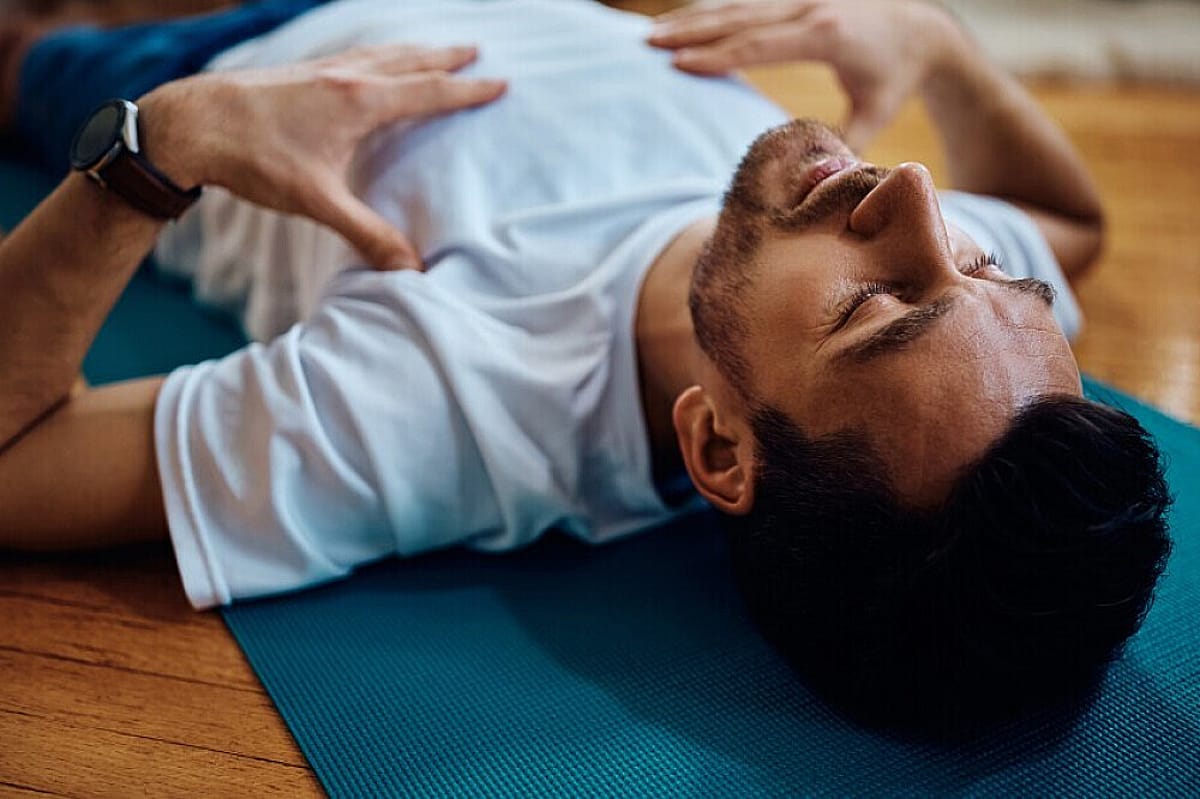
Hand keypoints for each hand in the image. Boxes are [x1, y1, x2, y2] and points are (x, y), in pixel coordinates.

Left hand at [141, 45, 505, 269]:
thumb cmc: (254, 159)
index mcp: (360, 102)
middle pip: (410, 61)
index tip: (500, 83)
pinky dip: (375, 53)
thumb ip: (367, 233)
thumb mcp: (317, 201)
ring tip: (431, 49)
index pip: (429, 92)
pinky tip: (366, 61)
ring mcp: (320, 69)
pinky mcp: (297, 73)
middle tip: (476, 50)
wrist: (191, 124)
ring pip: (380, 52)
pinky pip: (351, 54)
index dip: (468, 89)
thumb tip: (410, 271)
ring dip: (413, 50)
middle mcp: (345, 76)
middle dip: (446, 57)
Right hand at [648, 0, 965, 152]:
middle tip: (649, 43)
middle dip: (692, 30)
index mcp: (827, 34)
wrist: (923, 30)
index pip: (762, 43)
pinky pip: (747, 4)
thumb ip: (843, 146)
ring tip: (652, 32)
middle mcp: (811, 5)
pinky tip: (683, 22)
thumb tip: (814, 184)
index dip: (719, 54)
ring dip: (694, 18)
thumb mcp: (875, 115)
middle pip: (741, 17)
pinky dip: (712, 14)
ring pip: (739, 5)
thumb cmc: (896, 79)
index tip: (679, 64)